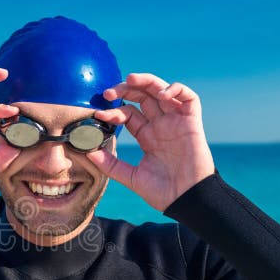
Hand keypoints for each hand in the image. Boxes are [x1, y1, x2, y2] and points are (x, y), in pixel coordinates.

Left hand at [87, 73, 215, 210]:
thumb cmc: (163, 192)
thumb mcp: (131, 177)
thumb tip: (88, 152)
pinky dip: (176, 89)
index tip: (99, 114)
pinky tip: (161, 94)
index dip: (114, 111)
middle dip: (125, 89)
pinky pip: (188, 97)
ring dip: (146, 81)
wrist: (187, 200)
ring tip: (130, 79)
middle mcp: (161, 125)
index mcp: (147, 136)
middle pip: (143, 96)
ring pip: (162, 90)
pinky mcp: (192, 122)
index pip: (128, 113)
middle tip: (108, 92)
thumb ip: (111, 164)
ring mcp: (176, 122)